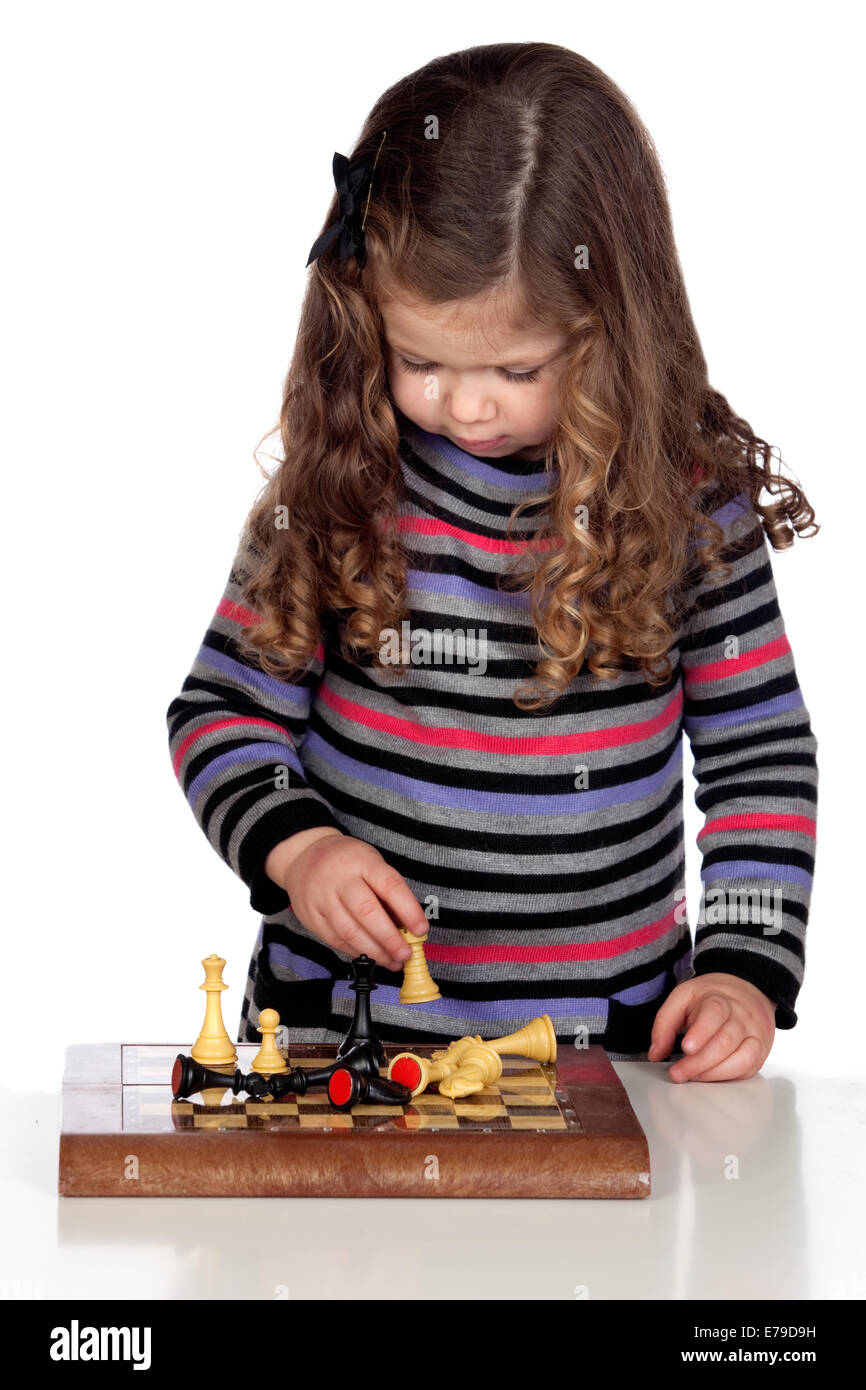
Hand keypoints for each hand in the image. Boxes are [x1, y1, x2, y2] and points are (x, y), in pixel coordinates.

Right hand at [278, 832, 429, 971]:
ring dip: (374, 952)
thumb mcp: (371, 863)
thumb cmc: (346, 862)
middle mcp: (340, 879)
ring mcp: (322, 898)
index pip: (389, 885)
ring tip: (392, 961)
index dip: (408, 910)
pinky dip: (356, 952)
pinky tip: (371, 957)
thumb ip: (388, 894)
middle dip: (389, 938)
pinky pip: (335, 940)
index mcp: (362, 861)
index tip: (422, 930)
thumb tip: (409, 928)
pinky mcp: (311, 916)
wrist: (302, 856)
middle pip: (366, 912)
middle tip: (405, 954)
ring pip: (349, 931)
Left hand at [648, 972, 775, 1080]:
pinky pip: (748, 1068)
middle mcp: (741, 1017)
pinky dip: (727, 1076)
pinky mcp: (759, 1051)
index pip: (714, 1013)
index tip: (685, 1047)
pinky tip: (709, 1076)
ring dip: (712, 1072)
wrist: (747, 990)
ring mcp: (754, 1034)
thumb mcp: (683, 997)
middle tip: (677, 1073)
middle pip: (725, 1041)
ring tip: (691, 1076)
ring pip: (740, 1058)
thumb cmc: (711, 997)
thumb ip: (665, 1023)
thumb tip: (656, 1053)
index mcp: (720, 999)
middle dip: (699, 1062)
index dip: (701, 1032)